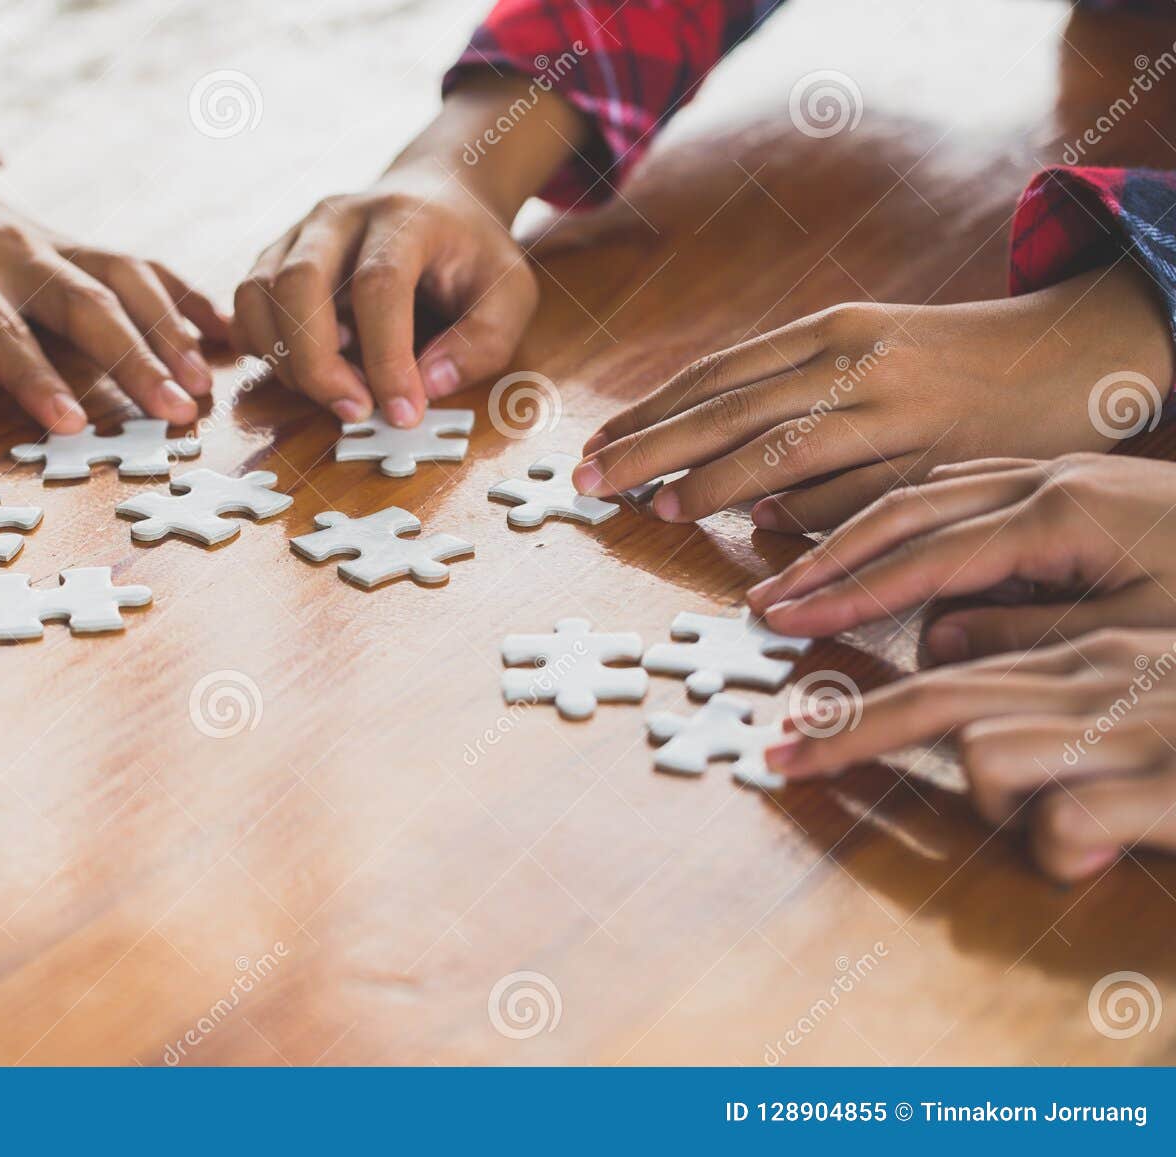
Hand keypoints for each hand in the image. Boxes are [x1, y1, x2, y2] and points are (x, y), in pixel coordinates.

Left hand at [0, 129, 228, 430]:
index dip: (34, 375)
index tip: (70, 423)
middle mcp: (14, 252)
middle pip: (85, 303)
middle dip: (135, 357)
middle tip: (176, 409)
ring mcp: (55, 244)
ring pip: (126, 280)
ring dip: (172, 331)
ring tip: (205, 385)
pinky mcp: (80, 244)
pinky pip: (143, 266)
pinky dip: (188, 297)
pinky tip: (229, 334)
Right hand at [233, 74, 585, 425]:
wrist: (436, 196)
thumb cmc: (471, 254)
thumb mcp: (510, 294)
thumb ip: (483, 342)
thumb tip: (428, 385)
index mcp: (403, 219)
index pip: (379, 286)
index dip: (387, 358)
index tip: (405, 412)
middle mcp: (339, 217)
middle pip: (299, 284)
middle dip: (319, 365)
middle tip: (356, 412)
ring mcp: (297, 233)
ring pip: (258, 296)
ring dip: (288, 361)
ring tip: (338, 390)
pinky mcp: (274, 258)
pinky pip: (245, 308)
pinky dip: (265, 350)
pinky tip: (309, 368)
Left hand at [575, 264, 1175, 528]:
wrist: (1075, 352)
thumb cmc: (950, 364)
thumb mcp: (869, 350)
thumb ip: (792, 395)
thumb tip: (717, 472)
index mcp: (833, 330)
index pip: (718, 375)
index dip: (649, 411)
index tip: (596, 442)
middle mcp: (856, 365)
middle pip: (730, 411)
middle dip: (649, 448)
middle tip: (589, 481)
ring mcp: (898, 413)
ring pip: (784, 450)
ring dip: (711, 483)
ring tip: (657, 508)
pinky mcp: (937, 461)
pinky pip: (853, 496)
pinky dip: (802, 514)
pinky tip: (759, 529)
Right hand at [746, 454, 1175, 660]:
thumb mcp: (1149, 630)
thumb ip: (1035, 633)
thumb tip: (939, 639)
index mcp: (1062, 512)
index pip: (927, 557)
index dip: (849, 593)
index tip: (782, 620)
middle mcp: (1040, 478)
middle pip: (901, 509)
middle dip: (821, 557)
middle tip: (760, 597)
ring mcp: (1046, 470)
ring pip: (916, 486)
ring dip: (842, 527)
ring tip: (785, 562)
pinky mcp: (1056, 477)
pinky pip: (948, 481)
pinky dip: (887, 506)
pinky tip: (857, 528)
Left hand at [765, 630, 1175, 882]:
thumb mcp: (1147, 706)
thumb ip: (1058, 709)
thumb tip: (968, 733)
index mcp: (1091, 656)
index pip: (948, 673)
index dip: (861, 709)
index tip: (795, 732)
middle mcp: (1103, 675)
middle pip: (937, 700)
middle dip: (846, 736)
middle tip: (781, 762)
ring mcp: (1138, 726)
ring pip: (987, 753)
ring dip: (999, 807)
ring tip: (1069, 836)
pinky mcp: (1173, 783)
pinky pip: (1061, 821)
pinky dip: (1061, 851)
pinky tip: (1098, 858)